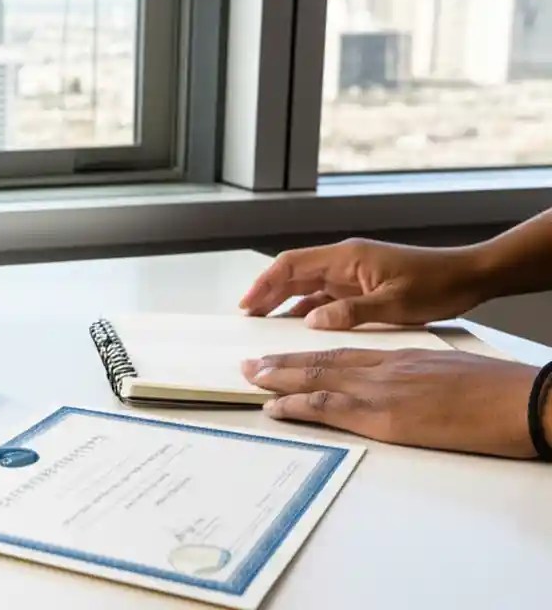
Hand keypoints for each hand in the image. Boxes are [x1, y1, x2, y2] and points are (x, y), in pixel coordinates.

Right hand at [239, 239, 487, 329]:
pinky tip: (299, 325)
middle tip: (247, 317)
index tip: (246, 305)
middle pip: (293, 274)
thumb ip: (349, 313)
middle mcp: (344, 261)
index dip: (264, 284)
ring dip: (284, 301)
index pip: (292, 265)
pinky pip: (325, 295)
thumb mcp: (394, 304)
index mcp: (347, 258)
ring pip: (307, 285)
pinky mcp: (361, 284)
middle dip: (267, 293)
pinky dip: (307, 308)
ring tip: (264, 322)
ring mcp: (352, 272)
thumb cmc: (437, 284)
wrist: (469, 276)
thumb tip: (310, 322)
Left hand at [242, 348, 547, 458]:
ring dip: (278, 379)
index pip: (343, 352)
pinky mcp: (384, 416)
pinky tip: (274, 407)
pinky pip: (329, 406)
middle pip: (322, 360)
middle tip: (249, 362)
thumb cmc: (494, 392)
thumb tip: (402, 391)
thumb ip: (415, 379)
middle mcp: (384, 369)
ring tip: (249, 378)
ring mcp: (381, 390)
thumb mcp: (446, 375)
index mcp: (400, 358)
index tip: (284, 356)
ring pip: (317, 378)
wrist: (519, 400)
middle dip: (282, 362)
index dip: (309, 354)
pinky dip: (296, 405)